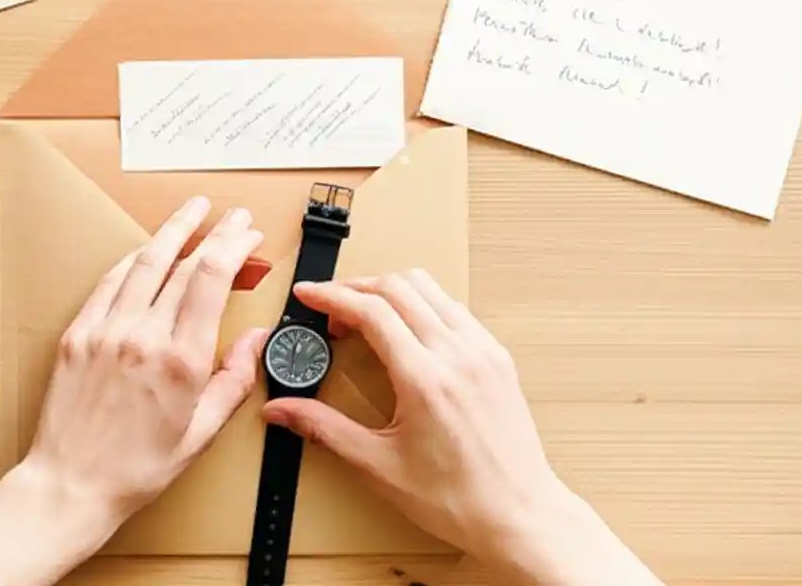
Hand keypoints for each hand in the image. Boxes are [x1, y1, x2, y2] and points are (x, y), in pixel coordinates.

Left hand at [0, 197, 267, 585]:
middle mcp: (143, 338)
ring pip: (145, 263)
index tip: (247, 233)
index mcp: (181, 362)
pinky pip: (110, 282)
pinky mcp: (78, 334)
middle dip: (214, 233)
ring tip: (193, 210)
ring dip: (173, 231)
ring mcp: (106, 332)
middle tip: (232, 217)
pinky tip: (149, 249)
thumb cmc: (136, 468)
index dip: (233, 246)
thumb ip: (234, 379)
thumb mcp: (201, 433)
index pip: (212, 280)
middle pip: (185, 264)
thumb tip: (258, 339)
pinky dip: (134, 259)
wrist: (70, 484)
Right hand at [262, 271, 661, 585]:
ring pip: (430, 289)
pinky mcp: (498, 358)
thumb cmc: (458, 499)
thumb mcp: (379, 466)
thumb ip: (325, 428)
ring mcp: (483, 351)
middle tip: (329, 308)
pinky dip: (423, 305)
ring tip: (364, 315)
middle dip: (355, 288)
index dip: (331, 296)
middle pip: (398, 287)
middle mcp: (458, 355)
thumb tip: (282, 410)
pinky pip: (454, 309)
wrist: (520, 514)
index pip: (371, 311)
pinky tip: (406, 331)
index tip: (308, 295)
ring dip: (391, 291)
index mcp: (426, 379)